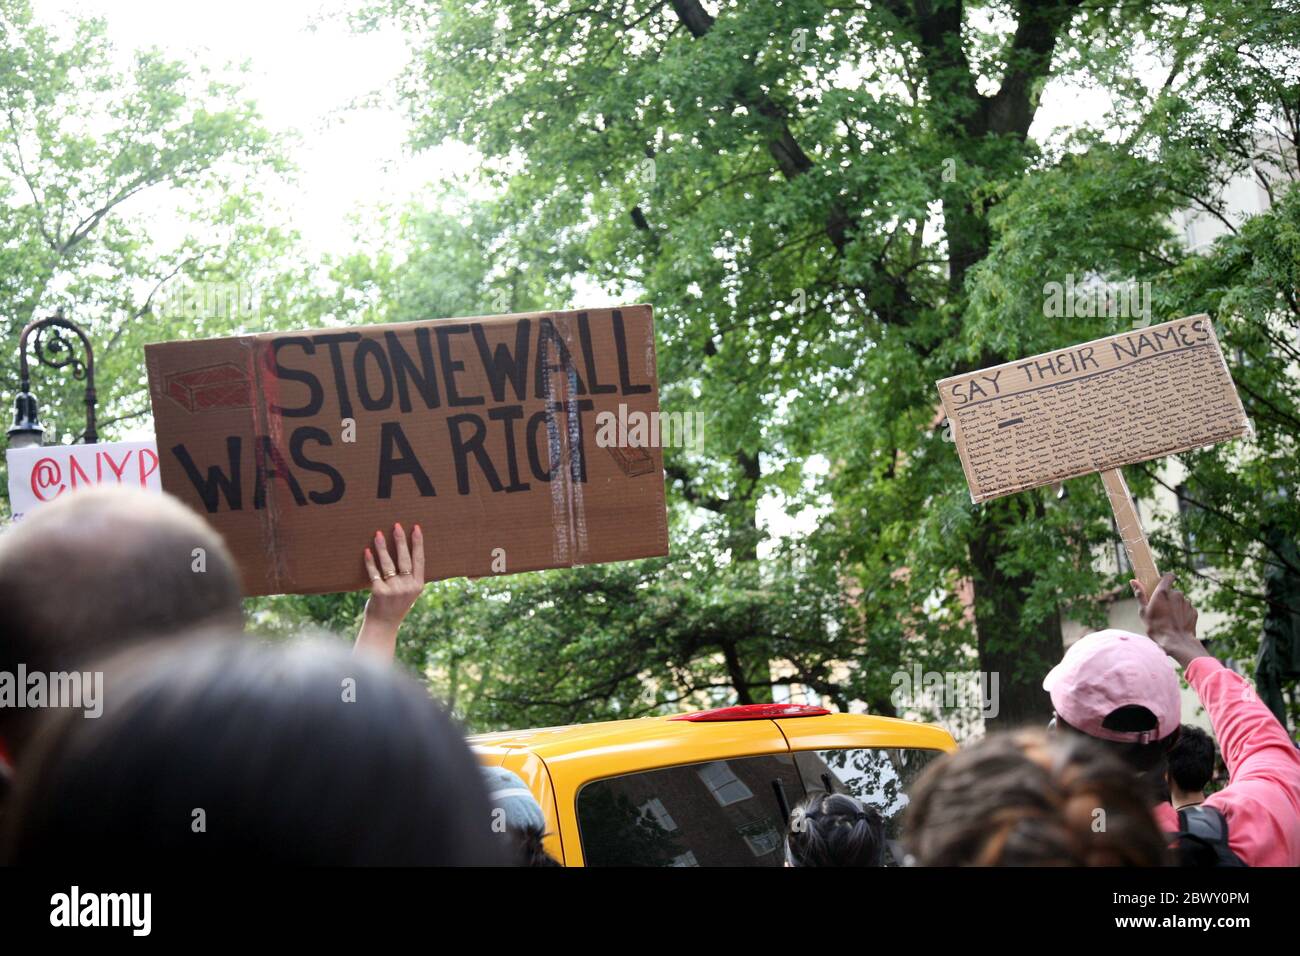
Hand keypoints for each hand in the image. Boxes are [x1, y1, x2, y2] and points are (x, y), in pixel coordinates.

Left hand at [355, 523, 425, 659]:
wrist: (383, 625)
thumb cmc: (395, 605)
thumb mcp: (409, 593)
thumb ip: (410, 577)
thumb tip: (404, 551)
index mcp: (418, 585)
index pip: (419, 560)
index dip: (418, 543)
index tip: (416, 528)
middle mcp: (408, 587)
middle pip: (404, 558)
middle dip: (400, 540)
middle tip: (396, 525)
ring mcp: (394, 589)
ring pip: (388, 563)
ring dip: (382, 547)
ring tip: (378, 534)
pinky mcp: (379, 592)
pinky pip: (374, 573)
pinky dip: (370, 561)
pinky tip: (367, 551)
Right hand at [1132, 572, 1209, 668]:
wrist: (1176, 642)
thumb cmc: (1157, 627)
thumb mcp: (1143, 612)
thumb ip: (1140, 595)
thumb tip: (1133, 581)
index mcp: (1163, 592)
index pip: (1169, 576)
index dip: (1166, 578)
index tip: (1162, 583)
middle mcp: (1177, 594)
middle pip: (1173, 591)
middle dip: (1168, 597)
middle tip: (1161, 609)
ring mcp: (1187, 603)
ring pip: (1180, 600)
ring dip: (1175, 606)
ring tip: (1169, 618)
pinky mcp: (1193, 611)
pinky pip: (1187, 609)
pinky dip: (1182, 613)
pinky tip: (1177, 622)